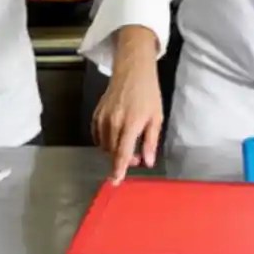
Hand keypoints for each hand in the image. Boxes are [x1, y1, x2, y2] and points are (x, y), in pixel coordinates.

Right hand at [90, 27, 163, 183]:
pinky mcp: (96, 114)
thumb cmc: (148, 93)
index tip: (115, 181)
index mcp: (131, 123)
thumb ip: (151, 141)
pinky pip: (97, 135)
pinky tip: (115, 137)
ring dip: (113, 151)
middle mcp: (114, 121)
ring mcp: (103, 117)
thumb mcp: (157, 117)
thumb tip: (148, 161)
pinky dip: (104, 141)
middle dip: (122, 160)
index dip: (118, 169)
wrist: (132, 71)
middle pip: (112, 151)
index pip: (122, 152)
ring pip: (103, 145)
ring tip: (127, 144)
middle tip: (136, 158)